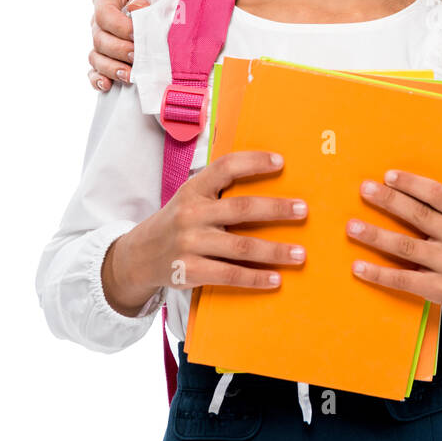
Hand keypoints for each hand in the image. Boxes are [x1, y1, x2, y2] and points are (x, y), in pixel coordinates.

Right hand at [89, 0, 192, 91]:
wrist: (190, 12)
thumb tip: (136, 7)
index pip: (103, 12)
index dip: (117, 26)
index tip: (137, 34)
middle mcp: (104, 19)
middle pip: (99, 38)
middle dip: (118, 49)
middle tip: (138, 56)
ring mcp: (106, 41)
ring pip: (96, 57)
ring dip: (111, 68)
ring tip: (130, 75)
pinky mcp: (111, 59)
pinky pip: (95, 72)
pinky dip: (99, 79)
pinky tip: (109, 85)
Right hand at [101, 150, 306, 315]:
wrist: (138, 256)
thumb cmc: (177, 223)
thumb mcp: (190, 198)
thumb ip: (219, 191)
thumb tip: (269, 181)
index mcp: (193, 189)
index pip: (225, 167)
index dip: (254, 161)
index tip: (281, 162)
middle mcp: (191, 214)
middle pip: (242, 209)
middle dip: (277, 209)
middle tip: (303, 210)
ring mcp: (189, 243)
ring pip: (241, 246)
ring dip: (275, 251)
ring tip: (300, 253)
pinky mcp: (189, 271)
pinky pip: (230, 274)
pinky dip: (256, 277)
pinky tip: (275, 278)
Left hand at [348, 170, 441, 347]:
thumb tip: (399, 189)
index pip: (437, 194)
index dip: (411, 183)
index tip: (387, 175)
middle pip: (419, 216)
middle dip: (389, 200)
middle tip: (365, 189)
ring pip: (406, 247)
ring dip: (376, 235)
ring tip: (352, 226)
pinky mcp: (439, 289)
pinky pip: (403, 279)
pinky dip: (378, 273)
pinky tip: (359, 266)